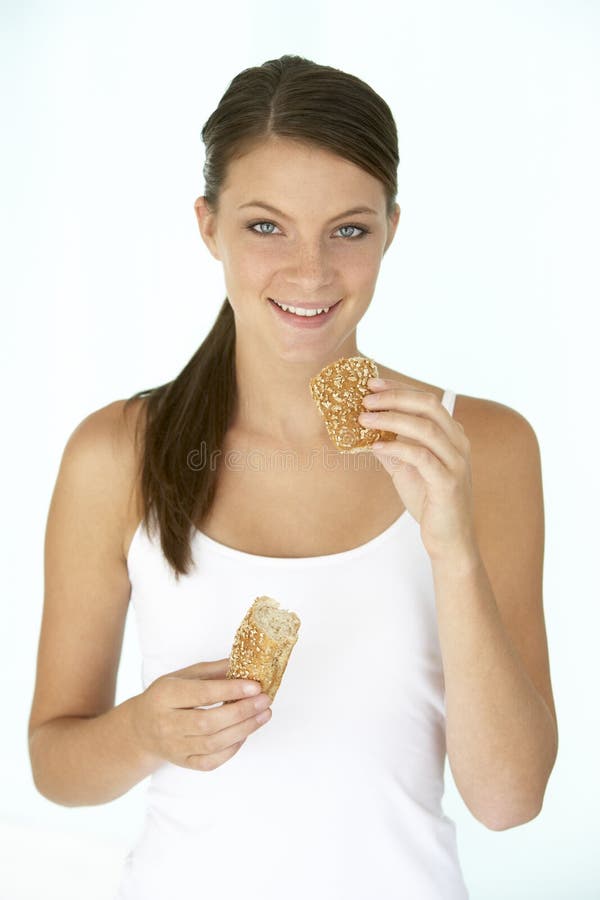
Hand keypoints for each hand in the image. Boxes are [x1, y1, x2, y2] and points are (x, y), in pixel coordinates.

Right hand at [130, 657, 272, 771]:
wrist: (140, 730)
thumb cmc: (165, 698)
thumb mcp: (181, 676)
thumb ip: (211, 671)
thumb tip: (242, 664)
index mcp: (165, 696)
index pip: (201, 694)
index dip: (231, 690)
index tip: (255, 686)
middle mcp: (166, 724)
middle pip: (208, 722)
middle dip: (242, 712)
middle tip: (265, 700)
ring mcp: (174, 747)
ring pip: (212, 744)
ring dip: (244, 730)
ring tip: (263, 715)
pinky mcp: (182, 763)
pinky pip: (211, 762)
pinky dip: (232, 749)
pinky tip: (245, 733)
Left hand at [358, 377, 477, 562]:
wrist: (448, 538)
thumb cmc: (429, 500)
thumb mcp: (405, 468)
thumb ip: (390, 446)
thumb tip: (363, 427)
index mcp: (451, 435)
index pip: (426, 400)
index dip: (398, 389)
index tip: (372, 383)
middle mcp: (459, 443)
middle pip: (428, 406)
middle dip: (395, 397)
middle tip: (366, 399)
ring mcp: (456, 462)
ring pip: (425, 428)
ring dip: (391, 420)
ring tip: (364, 419)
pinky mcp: (448, 483)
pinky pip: (421, 457)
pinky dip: (397, 448)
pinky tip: (376, 447)